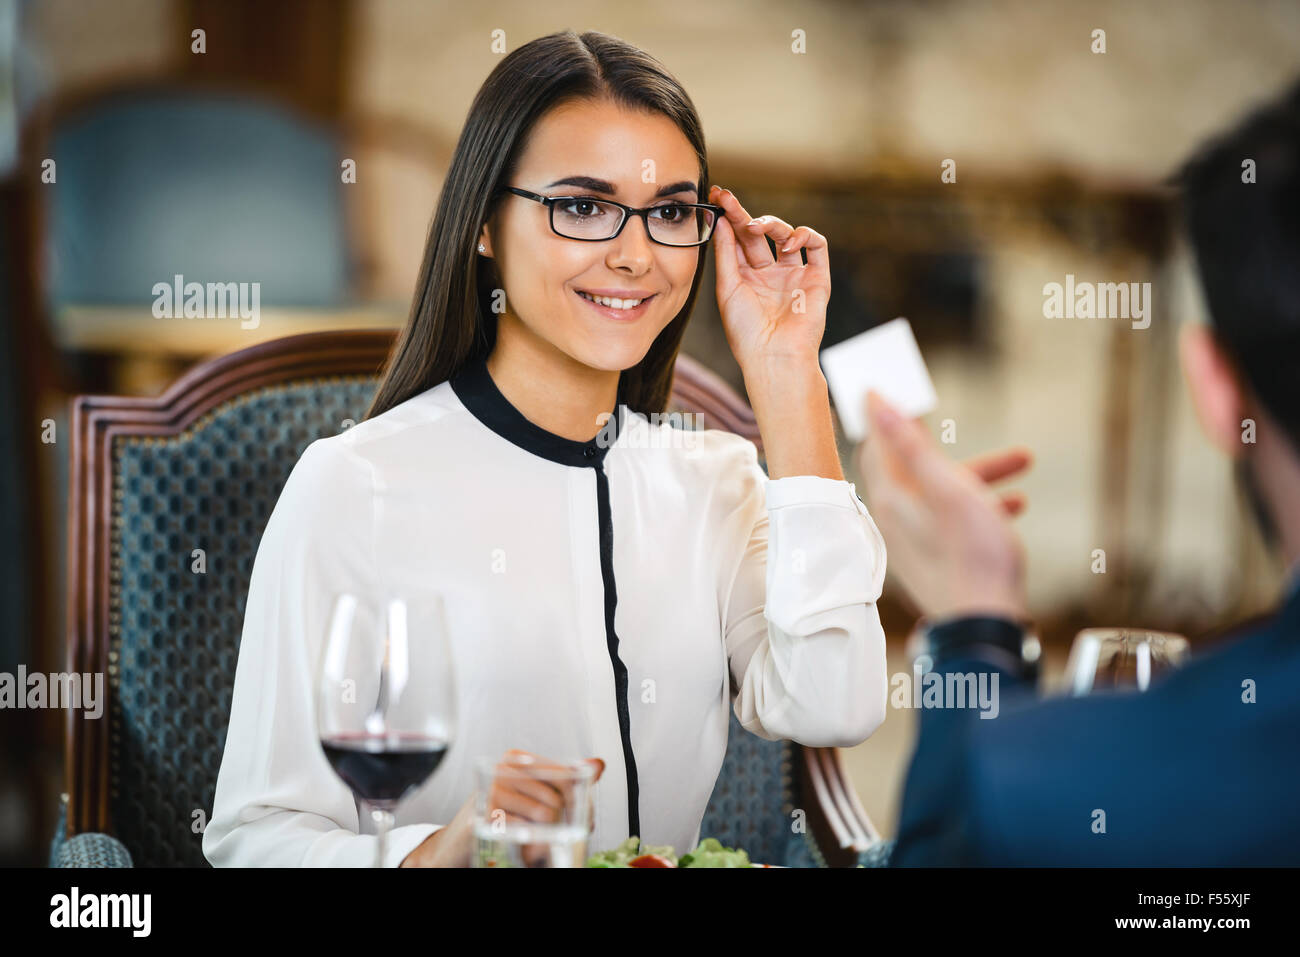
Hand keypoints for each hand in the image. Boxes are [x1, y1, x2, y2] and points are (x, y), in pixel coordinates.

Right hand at [399, 750, 604, 866]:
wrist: (456, 845)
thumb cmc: (497, 818)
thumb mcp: (531, 795)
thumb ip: (564, 778)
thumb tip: (597, 764)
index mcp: (515, 759)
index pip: (564, 775)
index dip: (577, 800)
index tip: (579, 817)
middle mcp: (502, 769)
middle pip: (556, 798)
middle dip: (562, 824)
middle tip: (554, 838)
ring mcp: (492, 791)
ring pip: (544, 813)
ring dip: (547, 837)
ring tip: (537, 844)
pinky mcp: (485, 816)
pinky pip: (525, 829)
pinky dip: (530, 845)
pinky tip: (523, 848)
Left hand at [708, 185, 830, 370]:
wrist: (774, 356)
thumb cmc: (746, 331)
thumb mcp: (727, 288)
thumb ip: (726, 253)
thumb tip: (722, 221)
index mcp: (746, 278)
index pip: (738, 240)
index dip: (729, 217)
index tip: (716, 197)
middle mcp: (770, 274)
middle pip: (759, 234)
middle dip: (744, 214)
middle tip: (728, 199)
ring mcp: (794, 275)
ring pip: (787, 235)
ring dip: (772, 223)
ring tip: (756, 227)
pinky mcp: (817, 278)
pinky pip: (818, 246)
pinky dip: (805, 236)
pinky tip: (789, 244)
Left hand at [856, 391, 1031, 621]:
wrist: (986, 625)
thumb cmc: (973, 556)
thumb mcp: (949, 488)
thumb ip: (911, 444)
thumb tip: (873, 400)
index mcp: (891, 497)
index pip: (877, 441)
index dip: (888, 410)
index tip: (900, 383)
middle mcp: (895, 517)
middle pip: (912, 463)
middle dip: (947, 440)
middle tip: (948, 404)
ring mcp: (914, 539)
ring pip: (941, 490)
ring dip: (977, 471)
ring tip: (1022, 458)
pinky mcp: (934, 557)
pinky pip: (952, 518)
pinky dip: (980, 503)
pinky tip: (1016, 503)